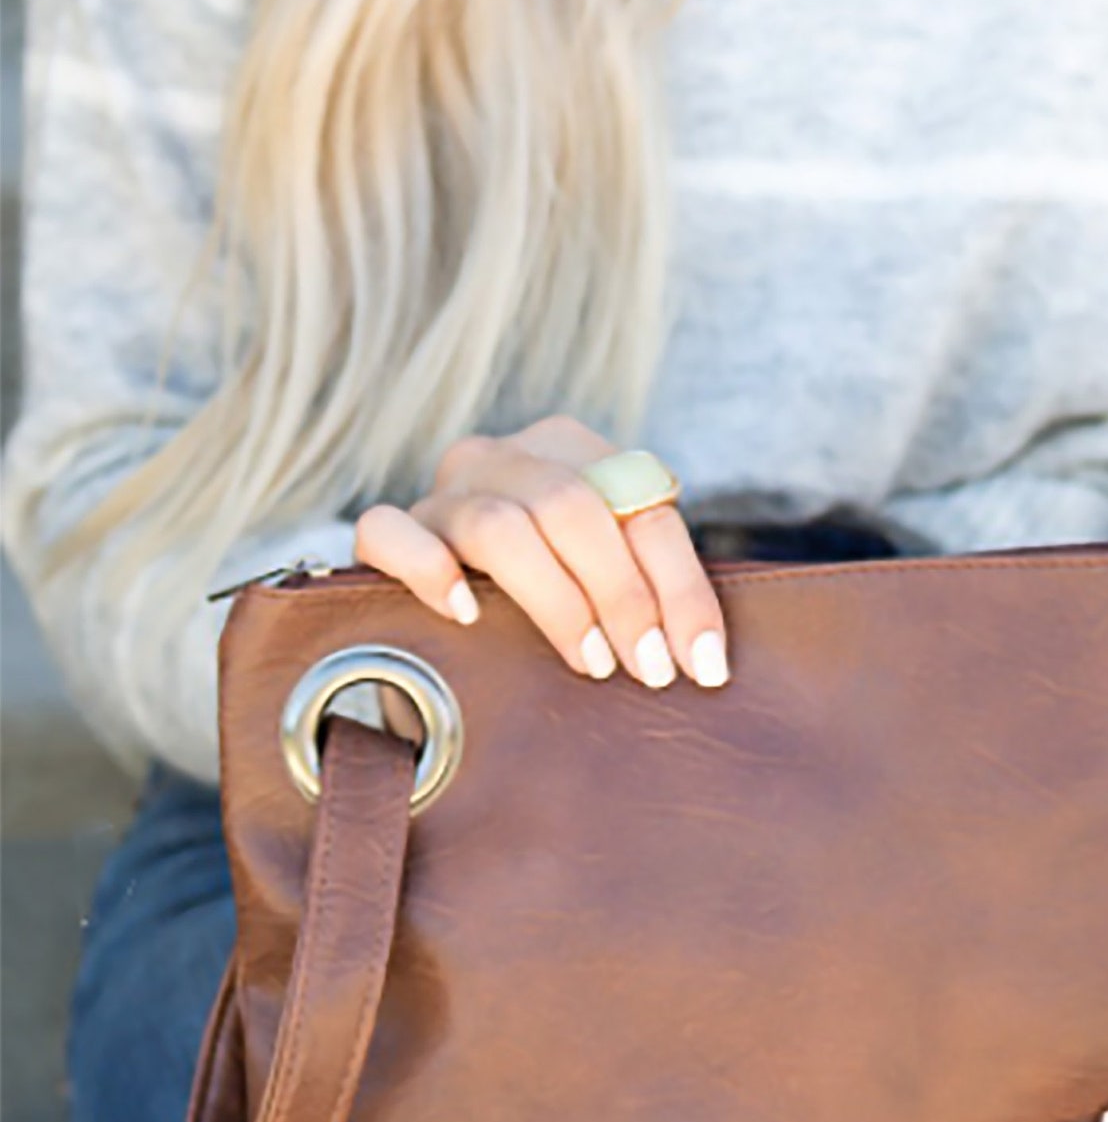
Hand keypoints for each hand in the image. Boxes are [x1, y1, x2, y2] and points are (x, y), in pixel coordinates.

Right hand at [352, 414, 729, 693]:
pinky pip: (394, 533)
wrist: (435, 614)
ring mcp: (443, 490)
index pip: (644, 508)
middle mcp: (506, 457)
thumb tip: (703, 660)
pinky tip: (467, 615)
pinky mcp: (389, 530)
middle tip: (646, 669)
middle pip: (574, 510)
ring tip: (590, 662)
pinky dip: (432, 572)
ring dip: (556, 601)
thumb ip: (644, 588)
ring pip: (500, 528)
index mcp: (573, 452)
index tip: (703, 664)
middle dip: (623, 596)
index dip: (682, 589)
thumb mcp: (600, 579)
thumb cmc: (542, 600)